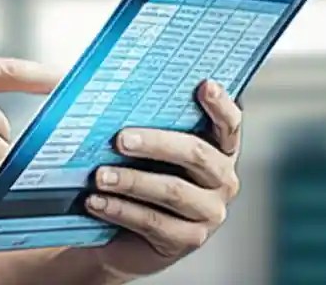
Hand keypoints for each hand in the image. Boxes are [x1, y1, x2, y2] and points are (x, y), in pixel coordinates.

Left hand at [81, 80, 242, 279]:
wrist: (123, 235)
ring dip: (131, 181)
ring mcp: (208, 213)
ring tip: (98, 176)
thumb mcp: (140, 148)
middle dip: (156, 143)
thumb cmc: (135, 175)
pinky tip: (96, 202)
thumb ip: (138, 120)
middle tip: (119, 139)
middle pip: (196, 154)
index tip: (204, 85)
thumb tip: (97, 87)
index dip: (221, 106)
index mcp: (218, 150)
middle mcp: (222, 180)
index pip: (230, 125)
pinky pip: (153, 222)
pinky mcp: (187, 240)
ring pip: (173, 191)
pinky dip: (121, 209)